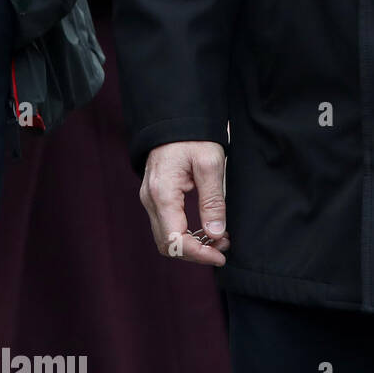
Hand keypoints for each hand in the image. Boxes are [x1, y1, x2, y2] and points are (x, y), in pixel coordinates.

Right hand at [140, 140, 229, 266]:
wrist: (176, 117)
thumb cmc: (194, 136)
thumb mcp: (210, 163)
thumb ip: (213, 200)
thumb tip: (216, 234)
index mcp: (162, 193)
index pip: (175, 240)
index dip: (198, 254)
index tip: (221, 255)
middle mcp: (150, 200)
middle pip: (167, 244)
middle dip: (196, 252)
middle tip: (223, 248)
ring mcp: (150, 199)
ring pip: (166, 237)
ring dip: (191, 244)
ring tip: (220, 239)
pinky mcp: (155, 196)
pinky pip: (167, 224)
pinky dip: (185, 233)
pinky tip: (206, 228)